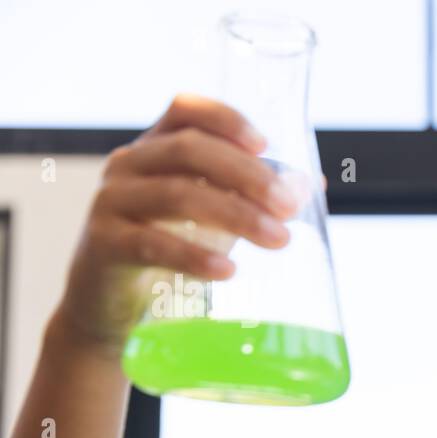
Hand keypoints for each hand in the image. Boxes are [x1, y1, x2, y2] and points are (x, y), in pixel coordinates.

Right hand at [52, 93, 300, 354]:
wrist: (112, 305)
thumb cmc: (169, 249)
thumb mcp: (213, 217)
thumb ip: (254, 198)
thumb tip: (311, 185)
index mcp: (156, 149)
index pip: (185, 111)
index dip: (225, 119)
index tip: (265, 145)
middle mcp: (129, 165)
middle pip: (189, 150)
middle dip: (248, 176)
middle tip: (289, 207)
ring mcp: (112, 202)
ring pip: (177, 195)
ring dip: (236, 215)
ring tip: (278, 240)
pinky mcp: (105, 244)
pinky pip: (152, 244)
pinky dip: (195, 256)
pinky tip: (228, 270)